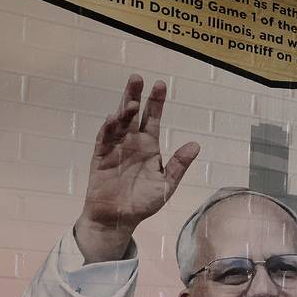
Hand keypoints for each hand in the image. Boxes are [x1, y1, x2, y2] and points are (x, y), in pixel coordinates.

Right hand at [75, 74, 199, 262]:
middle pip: (132, 114)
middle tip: (137, 77)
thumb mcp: (166, 184)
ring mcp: (114, 148)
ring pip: (118, 124)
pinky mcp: (100, 158)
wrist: (119, 219)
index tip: (161, 84)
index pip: (152, 118)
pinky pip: (103, 141)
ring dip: (122, 111)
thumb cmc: (143, 201)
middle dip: (134, 95)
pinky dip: (107, 130)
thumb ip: (179, 165)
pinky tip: (113, 119)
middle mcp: (131, 142)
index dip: (155, 102)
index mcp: (148, 146)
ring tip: (130, 100)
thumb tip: (196, 145)